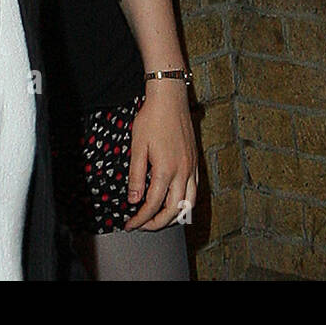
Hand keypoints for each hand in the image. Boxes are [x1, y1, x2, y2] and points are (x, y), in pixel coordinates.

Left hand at [122, 79, 197, 230]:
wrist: (170, 99)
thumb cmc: (152, 118)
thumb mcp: (137, 146)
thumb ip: (136, 175)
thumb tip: (133, 199)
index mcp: (166, 170)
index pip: (153, 204)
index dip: (141, 218)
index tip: (131, 223)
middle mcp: (182, 172)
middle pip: (174, 210)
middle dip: (158, 223)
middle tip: (143, 225)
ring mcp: (191, 167)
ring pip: (189, 204)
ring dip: (175, 216)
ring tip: (159, 219)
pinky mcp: (195, 161)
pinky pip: (195, 190)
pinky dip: (186, 202)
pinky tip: (176, 200)